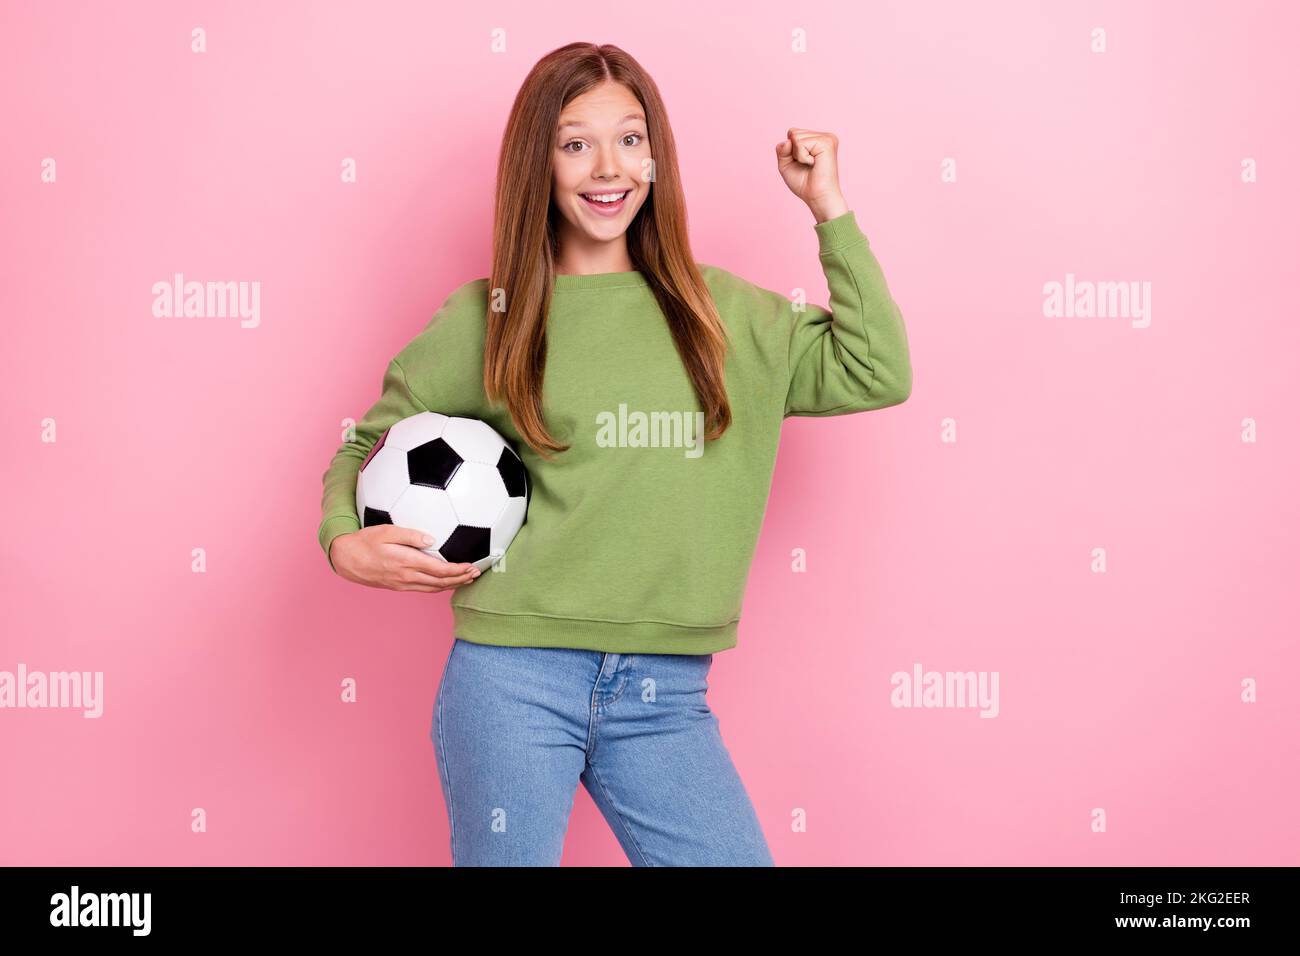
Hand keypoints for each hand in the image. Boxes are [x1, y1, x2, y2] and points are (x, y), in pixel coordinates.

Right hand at [329, 525, 481, 591]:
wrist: (345, 559)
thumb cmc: (365, 541)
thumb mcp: (386, 531)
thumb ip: (410, 535)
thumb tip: (432, 540)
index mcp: (406, 562)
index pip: (439, 570)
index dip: (457, 570)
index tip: (471, 567)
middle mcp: (406, 576)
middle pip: (440, 582)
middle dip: (460, 579)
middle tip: (476, 574)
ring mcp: (402, 584)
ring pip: (433, 588)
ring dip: (452, 585)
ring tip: (466, 580)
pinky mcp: (398, 586)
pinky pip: (423, 589)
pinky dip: (438, 586)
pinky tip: (445, 581)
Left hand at [775, 127, 848, 222]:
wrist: (817, 197)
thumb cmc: (805, 184)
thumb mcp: (786, 164)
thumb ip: (782, 149)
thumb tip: (788, 140)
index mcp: (818, 139)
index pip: (792, 132)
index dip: (790, 150)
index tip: (803, 163)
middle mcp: (824, 136)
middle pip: (793, 132)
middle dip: (793, 152)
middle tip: (807, 165)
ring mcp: (827, 138)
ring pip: (796, 137)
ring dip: (798, 155)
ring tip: (812, 165)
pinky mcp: (826, 142)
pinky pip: (800, 143)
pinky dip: (802, 157)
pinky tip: (814, 164)